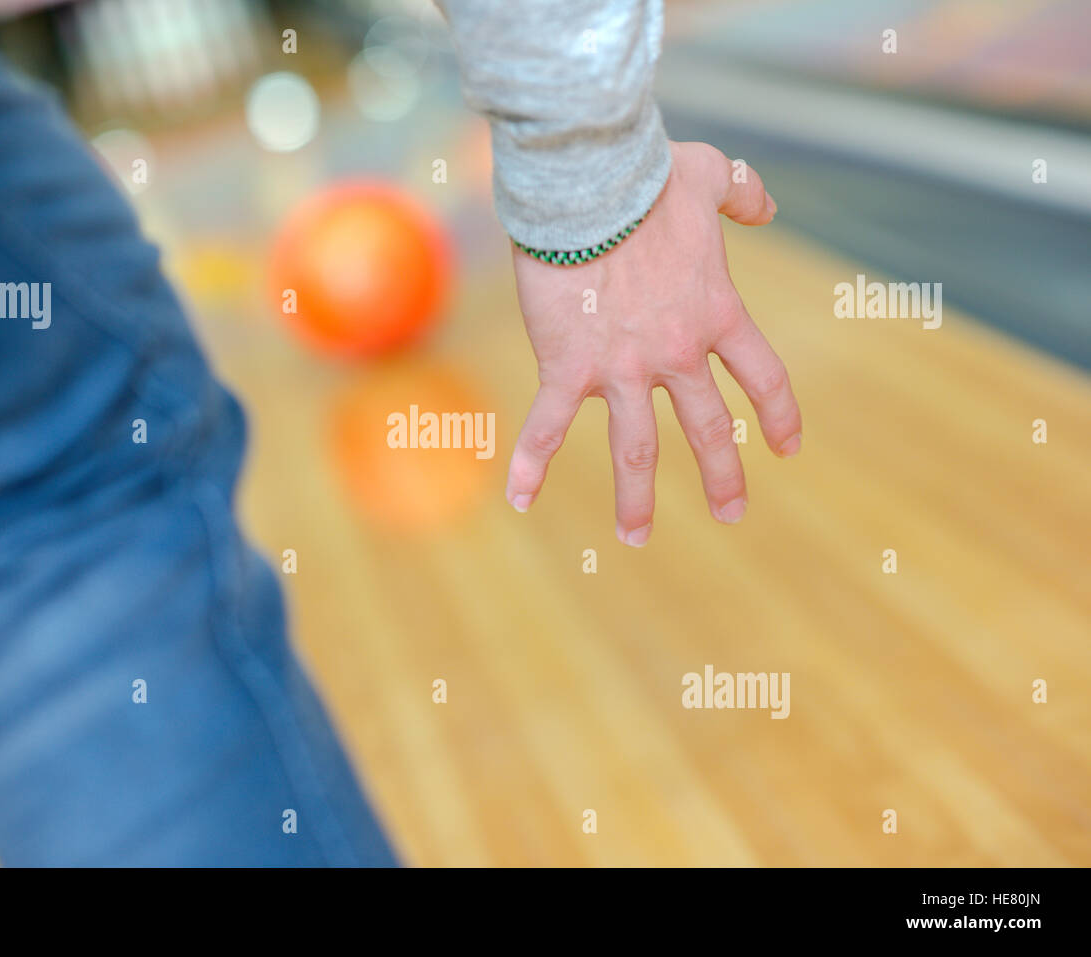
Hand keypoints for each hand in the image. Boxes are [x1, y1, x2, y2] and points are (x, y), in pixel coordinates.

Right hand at [505, 140, 801, 544]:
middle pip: (708, 429)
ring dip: (636, 498)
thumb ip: (745, 192)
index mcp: (716, 313)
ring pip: (635, 449)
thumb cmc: (646, 175)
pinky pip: (549, 427)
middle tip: (732, 512)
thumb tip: (766, 205)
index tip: (787, 448)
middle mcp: (676, 353)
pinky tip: (520, 500)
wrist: (589, 186)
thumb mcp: (711, 174)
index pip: (761, 378)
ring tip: (635, 538)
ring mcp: (622, 368)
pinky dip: (531, 465)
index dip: (778, 416)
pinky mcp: (568, 367)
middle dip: (723, 476)